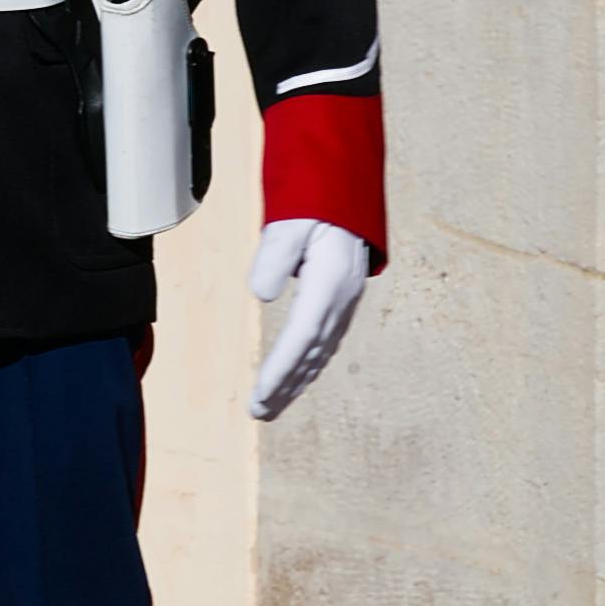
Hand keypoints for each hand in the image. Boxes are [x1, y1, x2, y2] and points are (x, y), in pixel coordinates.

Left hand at [249, 217, 371, 422]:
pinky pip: (324, 344)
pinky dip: (308, 367)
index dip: (281, 367)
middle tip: (258, 412)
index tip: (260, 393)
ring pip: (319, 353)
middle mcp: (341, 299)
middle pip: (311, 353)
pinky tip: (295, 380)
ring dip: (295, 383)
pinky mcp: (341, 302)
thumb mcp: (291, 220)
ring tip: (270, 407)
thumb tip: (261, 293)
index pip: (302, 334)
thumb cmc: (316, 204)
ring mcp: (345, 302)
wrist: (346, 193)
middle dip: (285, 386)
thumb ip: (275, 254)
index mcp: (330, 281)